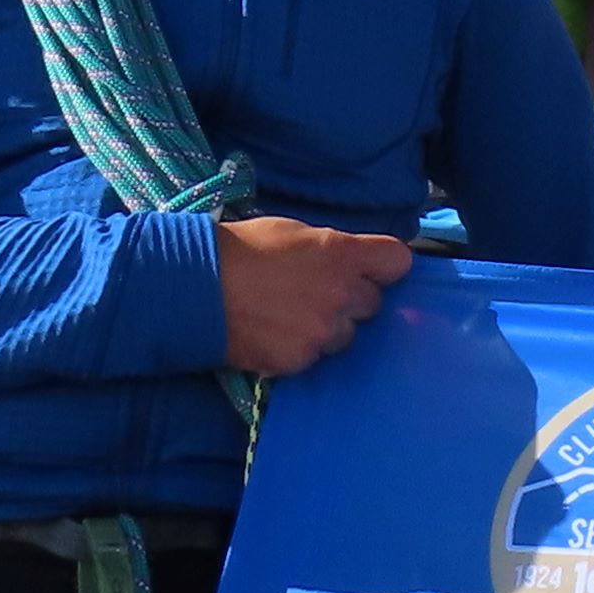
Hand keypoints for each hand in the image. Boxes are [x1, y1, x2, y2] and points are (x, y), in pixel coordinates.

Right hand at [215, 218, 414, 379]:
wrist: (195, 288)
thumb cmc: (240, 249)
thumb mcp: (292, 232)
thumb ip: (331, 248)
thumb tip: (349, 260)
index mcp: (342, 254)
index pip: (397, 261)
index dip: (384, 265)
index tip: (371, 268)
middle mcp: (341, 294)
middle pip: (373, 303)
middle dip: (351, 299)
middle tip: (316, 292)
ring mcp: (322, 331)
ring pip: (346, 335)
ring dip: (328, 327)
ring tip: (289, 314)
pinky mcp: (300, 360)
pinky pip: (315, 357)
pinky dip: (300, 348)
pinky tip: (274, 333)